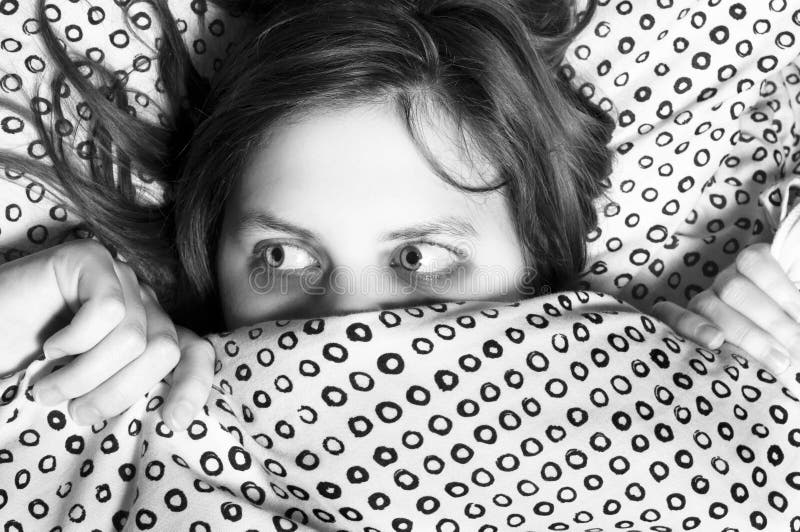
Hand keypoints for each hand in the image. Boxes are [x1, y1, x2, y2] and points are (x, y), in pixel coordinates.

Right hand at [0, 239, 214, 429]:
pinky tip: (49, 348)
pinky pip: (106, 310)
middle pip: (163, 349)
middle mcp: (143, 303)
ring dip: (84, 375)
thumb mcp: (88, 389)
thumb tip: (167, 420)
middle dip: (119, 392)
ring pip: (132, 338)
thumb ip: (123, 390)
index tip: (173, 421)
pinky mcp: (93, 260)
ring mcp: (120, 278)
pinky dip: (74, 341)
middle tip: (77, 412)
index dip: (194, 385)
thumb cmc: (29, 366)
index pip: (195, 352)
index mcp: (150, 333)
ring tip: (49, 389)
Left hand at [652, 243, 799, 374]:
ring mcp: (727, 277)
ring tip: (797, 344)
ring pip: (733, 288)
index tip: (715, 341)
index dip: (690, 326)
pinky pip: (756, 264)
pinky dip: (780, 289)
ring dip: (770, 318)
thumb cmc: (781, 357)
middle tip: (783, 363)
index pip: (675, 319)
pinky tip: (799, 310)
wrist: (795, 332)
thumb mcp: (767, 366)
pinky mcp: (752, 257)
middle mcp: (708, 299)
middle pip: (709, 306)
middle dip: (749, 337)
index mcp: (699, 327)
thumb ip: (757, 369)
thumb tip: (764, 389)